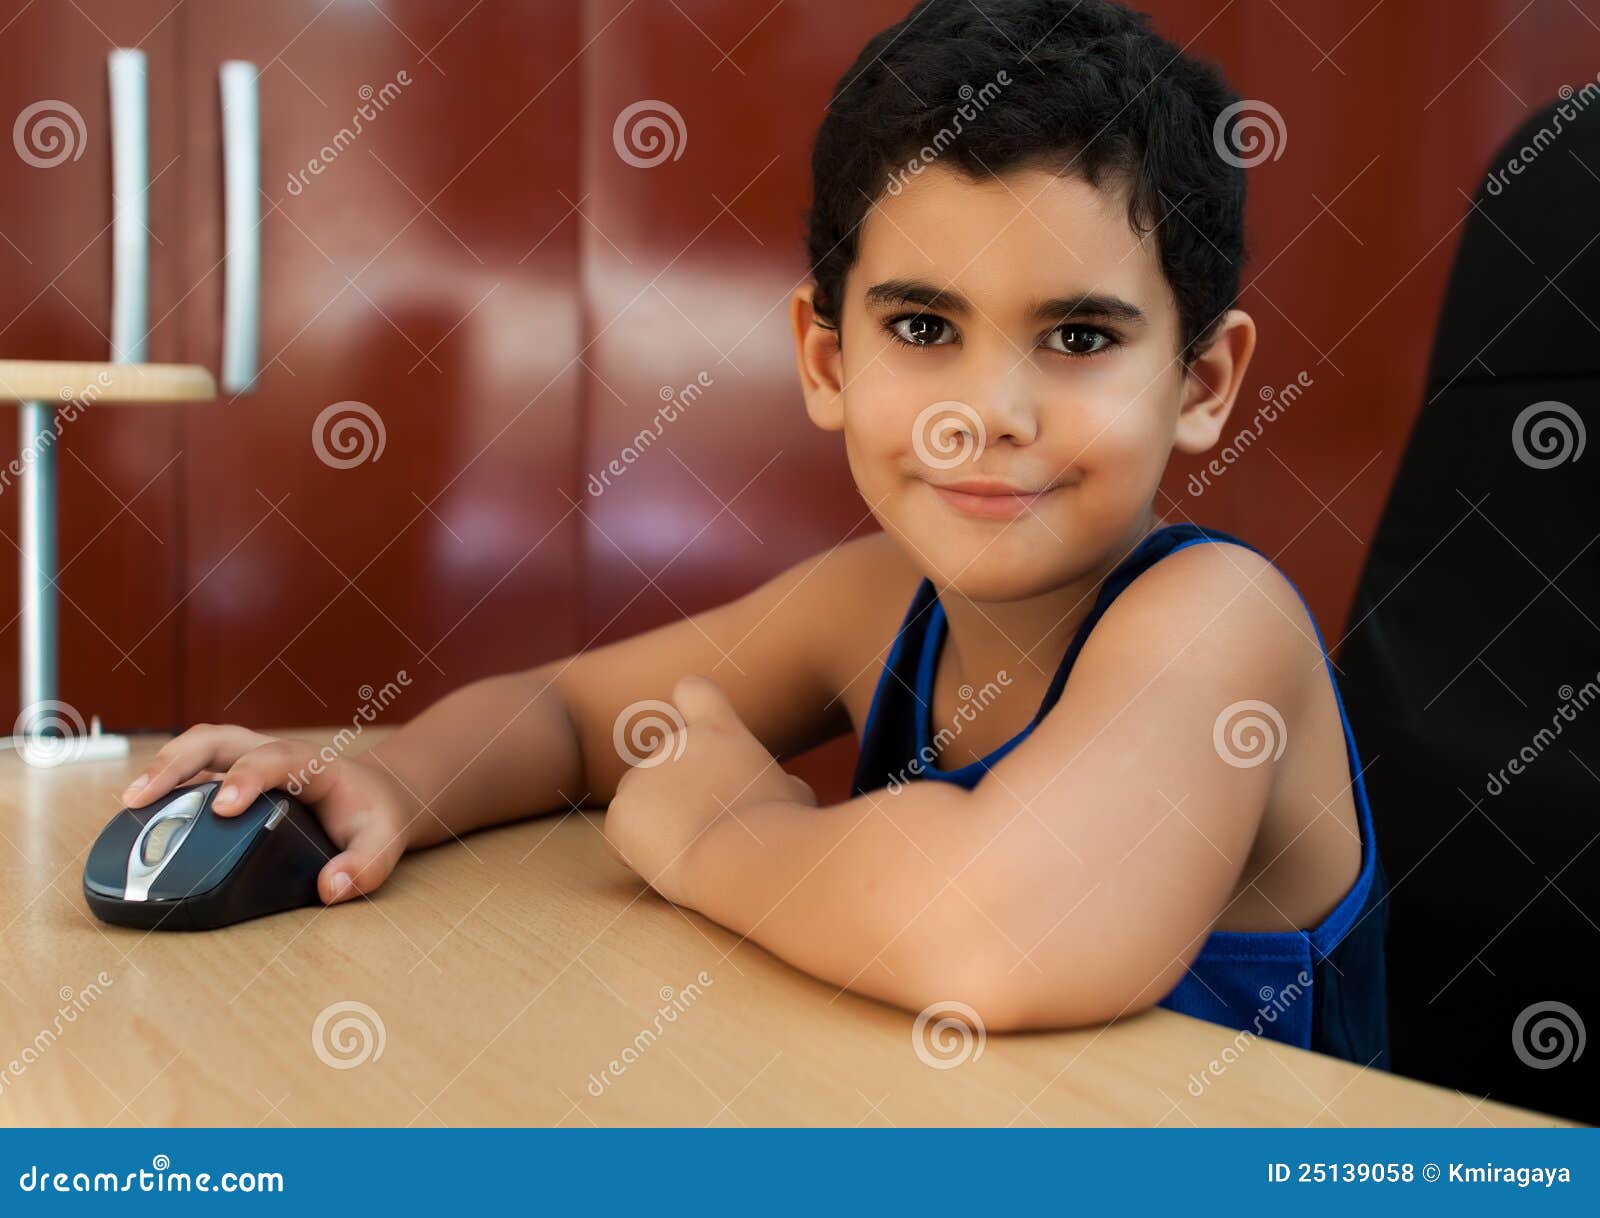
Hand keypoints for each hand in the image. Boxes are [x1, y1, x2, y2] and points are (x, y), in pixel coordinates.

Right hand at [119, 725, 419, 904]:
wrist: (374, 795)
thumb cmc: (373, 816)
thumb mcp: (386, 841)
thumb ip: (367, 866)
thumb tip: (332, 888)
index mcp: (312, 764)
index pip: (275, 759)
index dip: (247, 777)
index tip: (224, 806)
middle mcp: (273, 754)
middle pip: (218, 740)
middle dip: (178, 762)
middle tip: (141, 795)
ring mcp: (247, 761)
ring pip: (197, 748)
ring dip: (161, 768)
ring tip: (129, 803)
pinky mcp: (230, 777)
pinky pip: (191, 772)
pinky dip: (164, 785)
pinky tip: (139, 814)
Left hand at [604, 676, 814, 904]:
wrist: (746, 857)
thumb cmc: (781, 828)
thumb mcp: (794, 794)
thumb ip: (776, 782)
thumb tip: (787, 789)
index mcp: (718, 732)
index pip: (693, 691)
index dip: (689, 706)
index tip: (693, 725)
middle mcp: (673, 744)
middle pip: (664, 768)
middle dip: (676, 796)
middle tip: (708, 831)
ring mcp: (641, 776)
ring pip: (641, 805)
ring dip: (657, 825)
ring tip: (693, 852)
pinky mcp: (619, 813)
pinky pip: (622, 837)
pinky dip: (638, 853)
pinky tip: (670, 864)